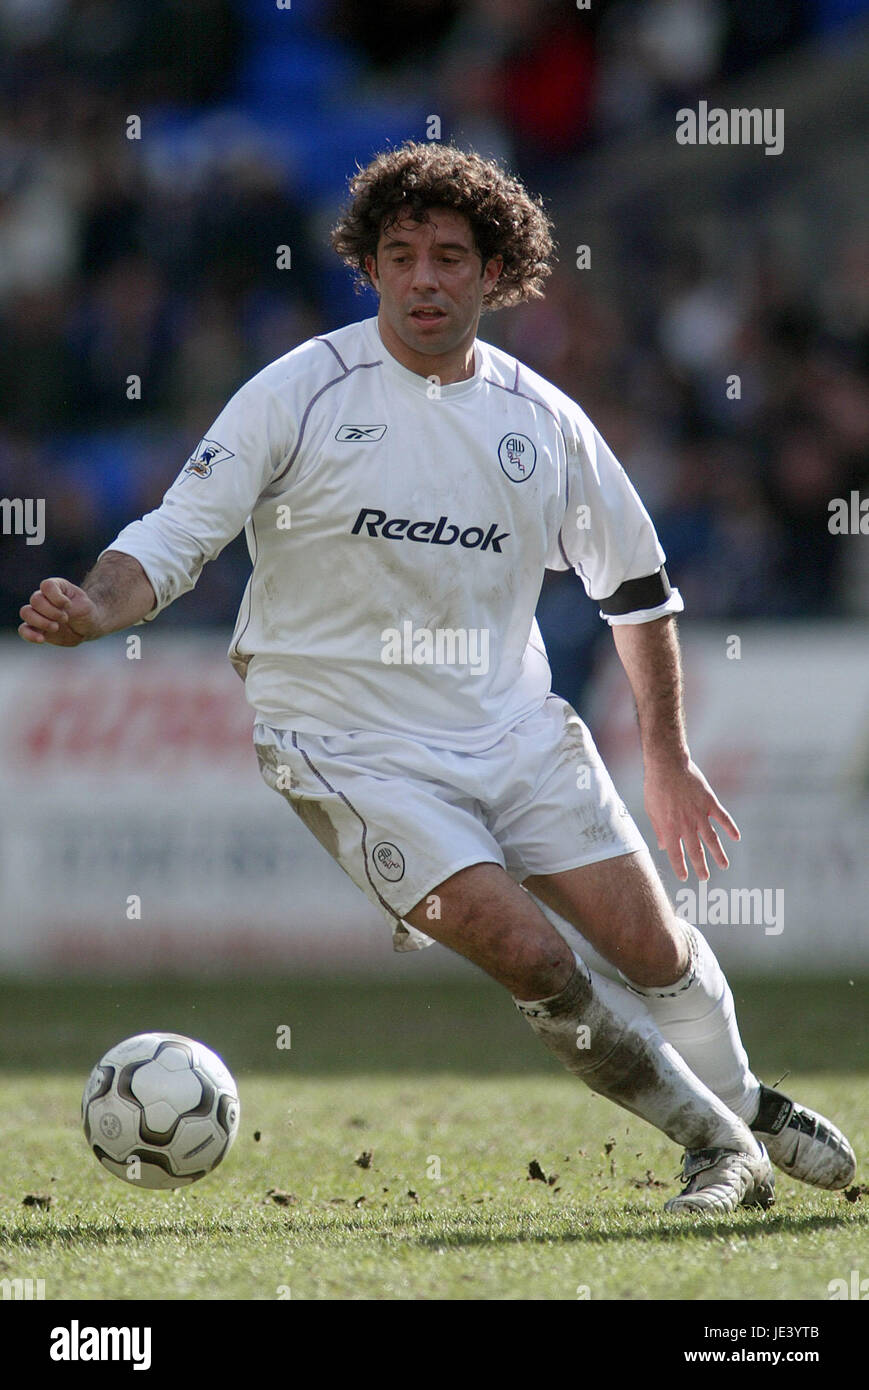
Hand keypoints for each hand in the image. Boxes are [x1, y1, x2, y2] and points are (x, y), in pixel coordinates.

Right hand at [18, 577, 99, 646]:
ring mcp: (38, 613)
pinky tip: (41, 639)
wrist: (86, 626)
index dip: (56, 596)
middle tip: (65, 619)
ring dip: (41, 622)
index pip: (47, 586)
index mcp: (56, 588)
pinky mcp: (36, 628)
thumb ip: (75, 604)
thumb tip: (62, 607)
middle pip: (36, 600)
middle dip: (52, 612)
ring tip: (56, 628)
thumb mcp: (86, 605)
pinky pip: (24, 629)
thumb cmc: (86, 612)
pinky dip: (29, 634)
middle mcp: (44, 598)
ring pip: (26, 613)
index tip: (69, 605)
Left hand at [644, 757, 739, 881]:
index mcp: (669, 827)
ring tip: (724, 865)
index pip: (676, 854)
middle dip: (701, 867)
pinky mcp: (710, 802)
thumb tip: (662, 846)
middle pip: (696, 851)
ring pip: (712, 839)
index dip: (680, 867)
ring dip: (718, 854)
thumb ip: (658, 829)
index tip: (684, 877)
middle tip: (705, 878)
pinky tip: (737, 837)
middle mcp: (686, 824)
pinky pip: (723, 818)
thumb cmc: (655, 787)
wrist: (667, 764)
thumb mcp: (651, 810)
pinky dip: (730, 828)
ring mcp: (699, 813)